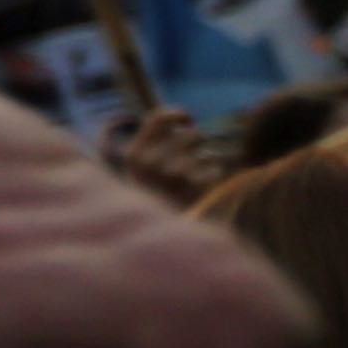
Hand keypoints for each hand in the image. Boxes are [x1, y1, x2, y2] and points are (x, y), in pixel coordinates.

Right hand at [101, 104, 218, 205]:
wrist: (158, 233)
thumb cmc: (154, 192)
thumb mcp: (143, 166)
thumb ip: (156, 139)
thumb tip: (179, 114)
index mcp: (133, 155)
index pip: (158, 117)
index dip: (178, 115)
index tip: (188, 121)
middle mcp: (149, 164)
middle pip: (191, 135)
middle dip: (198, 143)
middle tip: (194, 155)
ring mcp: (170, 177)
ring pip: (206, 152)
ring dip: (207, 159)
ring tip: (198, 172)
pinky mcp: (193, 189)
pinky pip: (214, 167)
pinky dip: (213, 173)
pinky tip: (203, 185)